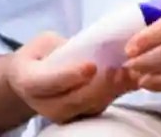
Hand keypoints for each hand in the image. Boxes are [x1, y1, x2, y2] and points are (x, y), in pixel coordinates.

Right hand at [6, 32, 135, 124]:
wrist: (28, 81)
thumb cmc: (38, 56)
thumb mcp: (44, 43)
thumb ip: (65, 47)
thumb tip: (96, 45)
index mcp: (30, 81)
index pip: (51, 81)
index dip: (71, 75)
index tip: (91, 66)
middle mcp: (46, 105)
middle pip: (76, 99)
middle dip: (101, 85)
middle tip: (120, 69)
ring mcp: (64, 116)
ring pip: (92, 106)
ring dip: (114, 90)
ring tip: (132, 73)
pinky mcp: (80, 117)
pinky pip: (100, 107)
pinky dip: (116, 94)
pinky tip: (132, 80)